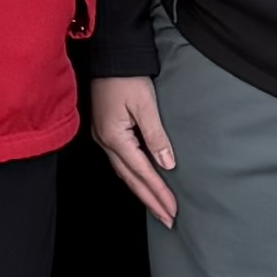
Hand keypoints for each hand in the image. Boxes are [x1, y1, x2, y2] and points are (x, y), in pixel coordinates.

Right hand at [88, 76, 178, 224]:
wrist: (109, 56)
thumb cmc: (126, 76)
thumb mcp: (145, 105)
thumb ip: (156, 136)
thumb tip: (167, 164)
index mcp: (114, 137)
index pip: (141, 172)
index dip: (158, 193)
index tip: (173, 210)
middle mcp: (105, 141)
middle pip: (130, 179)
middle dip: (150, 200)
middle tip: (168, 219)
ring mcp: (103, 137)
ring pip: (125, 172)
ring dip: (142, 191)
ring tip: (158, 207)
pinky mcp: (106, 131)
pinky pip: (122, 162)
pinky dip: (134, 176)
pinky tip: (142, 182)